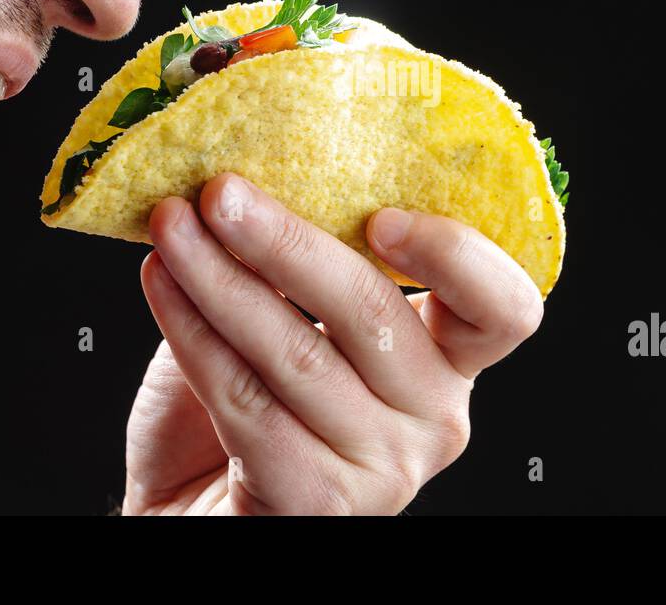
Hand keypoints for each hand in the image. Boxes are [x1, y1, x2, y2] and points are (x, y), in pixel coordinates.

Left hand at [121, 172, 544, 514]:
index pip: (503, 308)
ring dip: (220, 278)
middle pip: (375, 314)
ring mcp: (384, 467)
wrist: (194, 509)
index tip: (381, 216)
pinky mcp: (320, 502)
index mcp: (446, 358)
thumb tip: (255, 156)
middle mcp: (433, 415)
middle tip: (221, 192)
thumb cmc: (246, 404)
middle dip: (287, 241)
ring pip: (297, 354)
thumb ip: (296, 257)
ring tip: (170, 226)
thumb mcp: (289, 315)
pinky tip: (161, 283)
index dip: (457, 257)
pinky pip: (247, 400)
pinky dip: (194, 332)